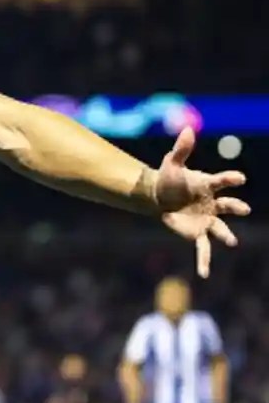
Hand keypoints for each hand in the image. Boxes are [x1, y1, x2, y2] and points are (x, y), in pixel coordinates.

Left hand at [153, 127, 250, 278]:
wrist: (158, 196)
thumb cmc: (169, 178)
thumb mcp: (173, 163)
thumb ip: (181, 148)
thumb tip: (188, 128)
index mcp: (208, 185)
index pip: (223, 181)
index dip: (231, 179)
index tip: (239, 178)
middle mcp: (213, 203)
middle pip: (228, 206)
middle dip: (236, 207)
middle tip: (244, 208)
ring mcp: (207, 219)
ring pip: (221, 228)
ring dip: (226, 234)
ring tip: (231, 241)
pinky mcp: (197, 232)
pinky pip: (203, 248)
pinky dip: (204, 261)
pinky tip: (204, 274)